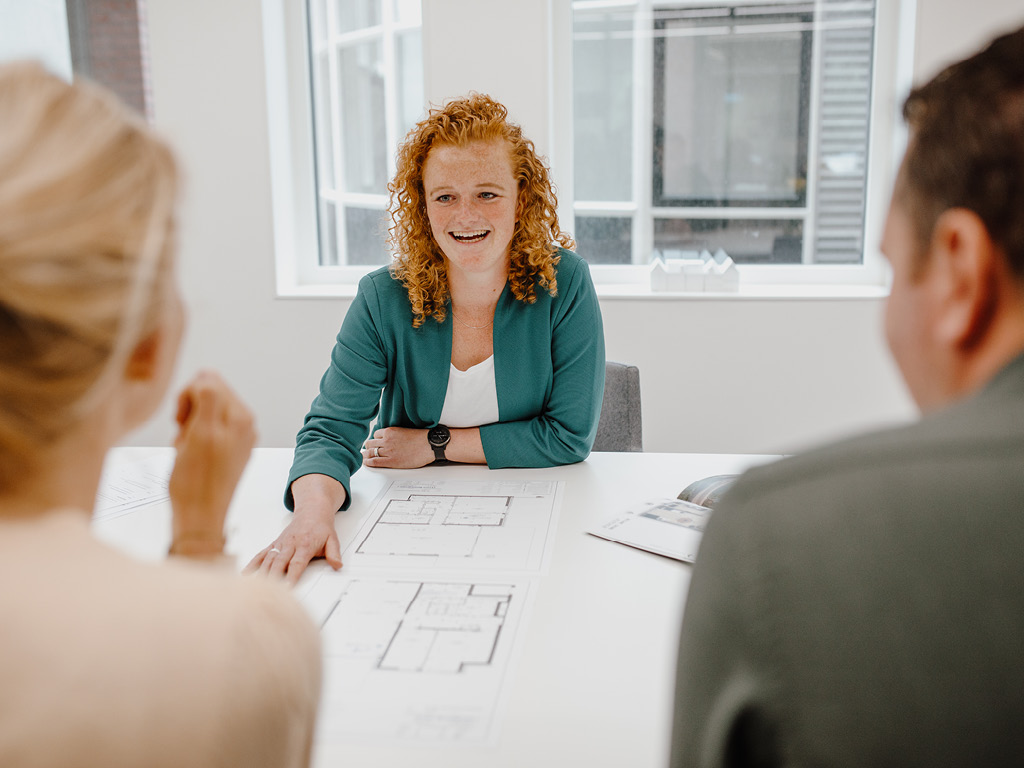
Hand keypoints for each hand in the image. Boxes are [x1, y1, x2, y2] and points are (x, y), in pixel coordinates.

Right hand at [168, 370, 256, 556]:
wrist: (201, 517)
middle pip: (209, 391)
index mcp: (240, 416)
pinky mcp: (233, 446)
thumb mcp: (196, 433)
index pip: (208, 381)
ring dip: (191, 421)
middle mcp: (245, 422)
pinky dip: (197, 432)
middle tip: (183, 433)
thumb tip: (207, 374)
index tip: (180, 419)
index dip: (186, 396)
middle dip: (190, 407)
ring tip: (188, 445)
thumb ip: (205, 397)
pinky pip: (210, 425)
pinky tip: (194, 452)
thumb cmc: (193, 481)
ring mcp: (240, 434)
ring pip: (206, 408)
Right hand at [244, 474, 344, 584]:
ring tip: (254, 589)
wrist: (312, 510)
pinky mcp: (274, 545)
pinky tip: (244, 575)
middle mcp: (289, 544)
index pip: (297, 563)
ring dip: (261, 574)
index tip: (287, 588)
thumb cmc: (321, 527)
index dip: (292, 576)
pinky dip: (252, 565)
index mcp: (304, 545)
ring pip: (268, 560)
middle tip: (268, 593)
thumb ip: (334, 553)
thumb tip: (338, 565)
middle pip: (279, 563)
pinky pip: (261, 555)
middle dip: (273, 578)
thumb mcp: (333, 539)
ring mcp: (280, 544)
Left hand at [362, 427, 434, 467]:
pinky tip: (366, 462)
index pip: (376, 435)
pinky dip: (368, 462)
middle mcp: (387, 440)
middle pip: (371, 443)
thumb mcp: (405, 431)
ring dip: (366, 455)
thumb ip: (395, 434)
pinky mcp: (391, 461)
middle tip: (367, 450)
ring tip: (365, 457)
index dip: (375, 440)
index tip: (374, 443)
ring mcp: (388, 451)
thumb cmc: (421, 439)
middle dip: (369, 447)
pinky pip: (374, 461)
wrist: (429, 445)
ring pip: (370, 452)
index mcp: (390, 431)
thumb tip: (390, 440)